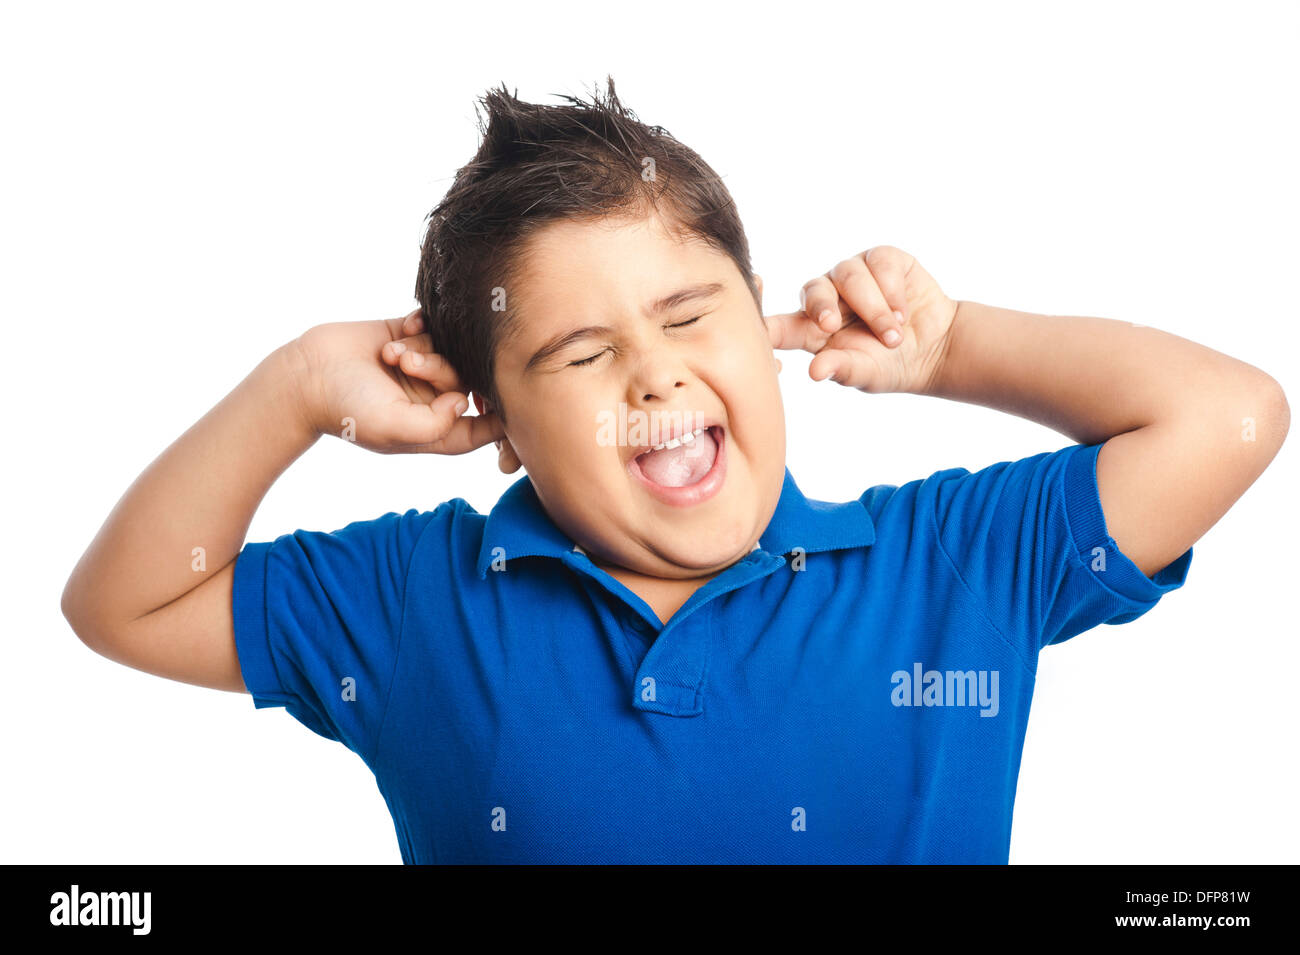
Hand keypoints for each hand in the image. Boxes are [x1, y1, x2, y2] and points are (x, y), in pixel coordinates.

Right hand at [292, 308, 503, 453]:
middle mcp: (431, 400)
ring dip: (422, 348)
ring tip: (390, 354)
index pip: (483, 428)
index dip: (503, 417)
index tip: (510, 396)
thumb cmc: (345, 409)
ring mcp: (420, 368)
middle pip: (465, 380)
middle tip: (405, 363)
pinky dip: (420, 326)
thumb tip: (463, 402)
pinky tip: (401, 331)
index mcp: (433, 430)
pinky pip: (433, 326)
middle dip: (440, 368)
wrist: (305, 374)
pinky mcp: (408, 339)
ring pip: (449, 351)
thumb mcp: (393, 427)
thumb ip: (435, 424)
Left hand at [765, 245, 958, 394]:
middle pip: (812, 289)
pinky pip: (878, 263)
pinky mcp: (882, 260)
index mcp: (811, 330)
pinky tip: (903, 311)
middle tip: (832, 325)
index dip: (764, 321)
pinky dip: (892, 289)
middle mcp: (827, 297)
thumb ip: (841, 369)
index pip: (779, 324)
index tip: (754, 327)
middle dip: (821, 306)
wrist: (934, 349)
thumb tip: (815, 372)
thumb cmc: (890, 365)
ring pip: (848, 276)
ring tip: (892, 335)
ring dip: (873, 308)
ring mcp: (853, 276)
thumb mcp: (865, 373)